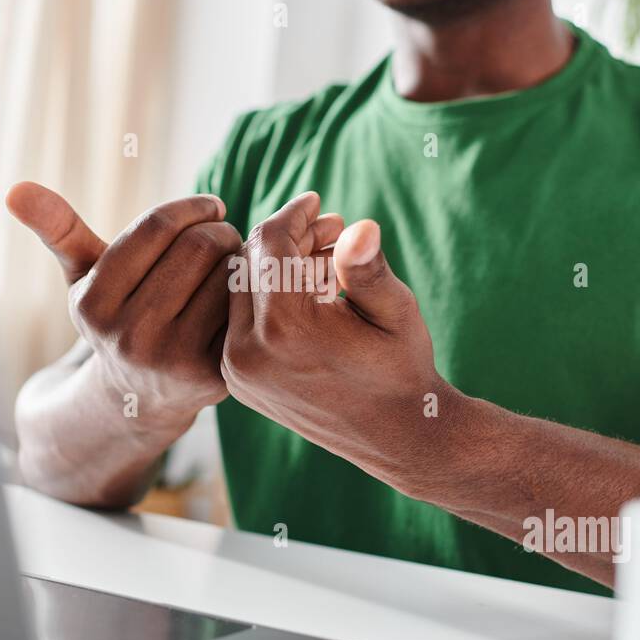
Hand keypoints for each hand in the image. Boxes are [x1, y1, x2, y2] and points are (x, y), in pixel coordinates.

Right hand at [7, 182, 241, 427]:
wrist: (140, 396)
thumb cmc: (118, 316)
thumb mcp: (84, 277)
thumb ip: (58, 230)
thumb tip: (14, 189)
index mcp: (91, 304)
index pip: (156, 226)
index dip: (191, 208)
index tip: (210, 207)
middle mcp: (127, 336)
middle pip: (198, 247)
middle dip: (219, 232)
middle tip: (224, 237)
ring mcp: (170, 360)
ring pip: (226, 274)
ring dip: (239, 260)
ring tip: (230, 264)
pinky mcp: (211, 376)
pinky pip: (244, 308)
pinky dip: (251, 292)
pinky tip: (242, 294)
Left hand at [221, 192, 453, 491]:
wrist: (396, 438)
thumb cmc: (402, 370)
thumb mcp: (395, 315)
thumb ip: (368, 270)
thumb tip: (360, 228)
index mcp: (286, 330)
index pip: (270, 244)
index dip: (294, 214)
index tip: (317, 202)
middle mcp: (249, 351)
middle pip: (248, 263)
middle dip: (287, 239)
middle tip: (330, 230)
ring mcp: (237, 370)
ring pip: (239, 289)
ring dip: (276, 266)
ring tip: (325, 261)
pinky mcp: (237, 381)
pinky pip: (238, 320)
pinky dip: (267, 297)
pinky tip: (310, 293)